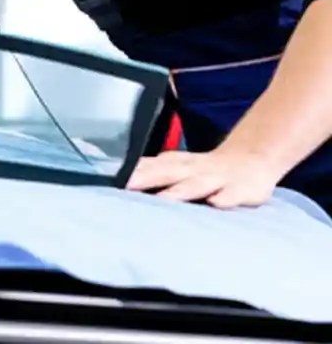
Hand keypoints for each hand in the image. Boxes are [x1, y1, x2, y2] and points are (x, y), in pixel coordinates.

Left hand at [124, 148, 284, 208]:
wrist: (251, 160)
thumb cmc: (205, 169)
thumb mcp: (177, 167)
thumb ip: (152, 173)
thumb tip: (119, 181)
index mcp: (176, 164)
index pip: (149, 166)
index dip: (130, 172)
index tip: (111, 180)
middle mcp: (193, 169)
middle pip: (167, 173)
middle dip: (146, 178)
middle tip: (127, 186)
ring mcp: (217, 178)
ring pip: (197, 184)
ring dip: (181, 191)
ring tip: (165, 198)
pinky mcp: (240, 189)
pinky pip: (233, 194)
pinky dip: (225, 198)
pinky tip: (217, 203)